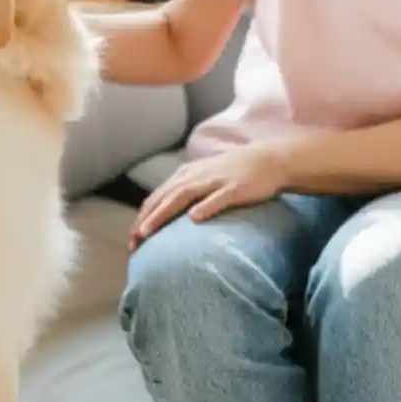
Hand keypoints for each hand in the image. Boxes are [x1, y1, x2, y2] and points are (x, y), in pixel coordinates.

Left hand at [130, 144, 285, 249]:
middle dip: (145, 219)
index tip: (132, 239)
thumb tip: (168, 213)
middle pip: (163, 197)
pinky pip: (218, 197)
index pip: (157, 196)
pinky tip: (194, 218)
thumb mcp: (205, 178)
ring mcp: (214, 180)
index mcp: (186, 175)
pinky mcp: (235, 187)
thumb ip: (187, 192)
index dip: (142, 217)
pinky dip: (205, 207)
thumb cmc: (235, 172)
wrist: (268, 159)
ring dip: (163, 214)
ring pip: (182, 196)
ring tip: (149, 232)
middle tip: (132, 242)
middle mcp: (195, 176)